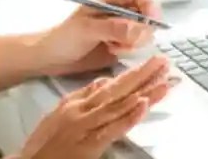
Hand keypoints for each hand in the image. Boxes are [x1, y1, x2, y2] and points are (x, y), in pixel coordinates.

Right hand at [17, 56, 171, 158]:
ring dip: (144, 92)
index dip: (133, 74)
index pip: (111, 85)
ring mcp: (86, 126)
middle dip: (143, 75)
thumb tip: (102, 82)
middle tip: (164, 63)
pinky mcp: (89, 144)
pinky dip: (129, 116)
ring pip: (120, 106)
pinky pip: (112, 128)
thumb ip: (82, 97)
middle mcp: (83, 110)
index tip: (152, 64)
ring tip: (164, 81)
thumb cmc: (42, 144)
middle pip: (118, 90)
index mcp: (76, 102)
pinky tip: (143, 105)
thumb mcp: (59, 113)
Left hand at [38, 0, 161, 76]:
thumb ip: (115, 28)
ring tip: (113, 46)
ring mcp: (120, 28)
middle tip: (127, 41)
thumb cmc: (64, 38)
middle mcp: (118, 10)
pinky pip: (136, 46)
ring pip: (143, 32)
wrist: (51, 59)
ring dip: (133, 42)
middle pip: (145, 15)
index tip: (152, 23)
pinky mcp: (120, 44)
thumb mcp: (88, 29)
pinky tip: (112, 51)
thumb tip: (141, 30)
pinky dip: (129, 50)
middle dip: (141, 29)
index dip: (149, 7)